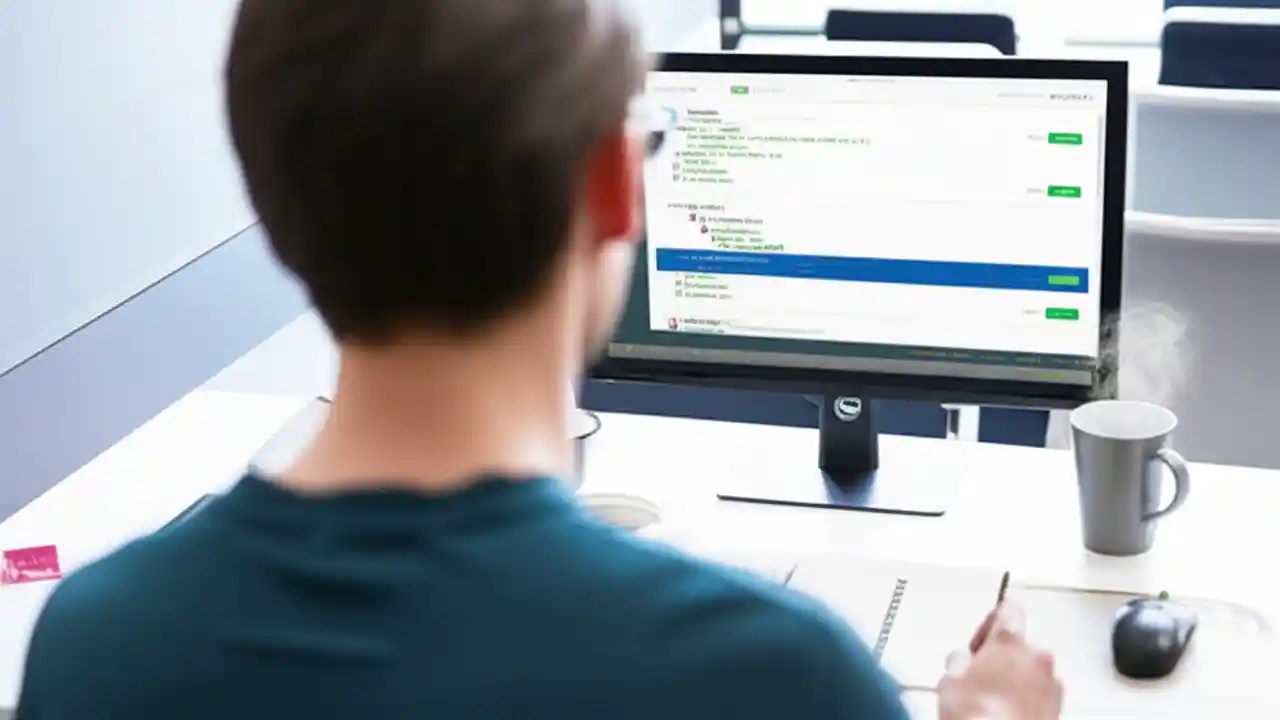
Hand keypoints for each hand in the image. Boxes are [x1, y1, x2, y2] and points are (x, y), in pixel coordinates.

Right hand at [938, 602, 1062, 719]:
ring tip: (995, 699)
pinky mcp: (1060, 707)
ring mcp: (1053, 682)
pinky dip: (1029, 697)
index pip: (1008, 608)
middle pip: (1020, 644)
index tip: (981, 639)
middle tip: (982, 675)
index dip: (992, 621)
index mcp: (1010, 640)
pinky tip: (1009, 711)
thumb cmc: (973, 710)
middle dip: (1003, 656)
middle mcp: (1037, 655)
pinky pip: (1041, 692)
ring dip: (1017, 677)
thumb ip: (961, 658)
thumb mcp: (950, 677)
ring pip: (1032, 670)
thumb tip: (966, 660)